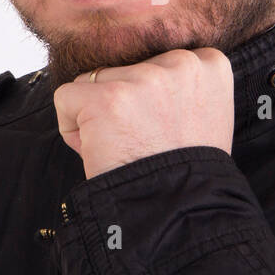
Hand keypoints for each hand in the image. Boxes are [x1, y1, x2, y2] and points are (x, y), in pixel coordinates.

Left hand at [53, 47, 234, 178]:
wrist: (179, 214)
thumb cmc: (184, 171)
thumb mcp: (202, 114)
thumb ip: (180, 85)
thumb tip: (135, 72)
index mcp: (209, 64)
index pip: (158, 60)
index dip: (150, 98)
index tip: (166, 129)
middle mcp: (180, 62)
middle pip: (125, 69)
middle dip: (124, 105)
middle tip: (146, 142)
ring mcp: (144, 78)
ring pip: (95, 82)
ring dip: (99, 116)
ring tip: (126, 148)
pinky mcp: (108, 98)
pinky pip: (65, 99)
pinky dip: (72, 129)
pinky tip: (101, 150)